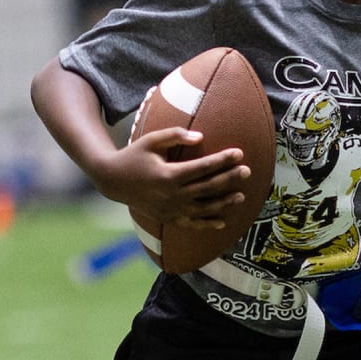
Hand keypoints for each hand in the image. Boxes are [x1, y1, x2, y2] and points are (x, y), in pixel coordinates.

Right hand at [90, 128, 249, 228]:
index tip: (239, 153)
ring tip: (241, 195)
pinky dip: (207, 224)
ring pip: (203, 208)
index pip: (203, 167)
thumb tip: (201, 137)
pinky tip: (222, 222)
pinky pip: (191, 224)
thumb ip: (175, 135)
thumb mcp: (152, 140)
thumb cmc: (135, 155)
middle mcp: (171, 195)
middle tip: (247, 171)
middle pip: (208, 187)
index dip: (223, 160)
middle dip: (229, 179)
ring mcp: (170, 209)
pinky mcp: (167, 218)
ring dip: (224, 203)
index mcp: (169, 175)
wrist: (113, 180)